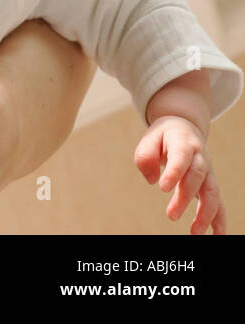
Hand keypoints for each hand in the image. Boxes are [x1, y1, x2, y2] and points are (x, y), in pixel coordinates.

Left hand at [134, 115, 224, 233]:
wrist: (183, 130)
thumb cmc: (163, 138)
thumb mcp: (149, 140)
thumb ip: (145, 157)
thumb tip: (152, 180)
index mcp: (183, 143)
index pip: (180, 157)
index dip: (174, 172)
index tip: (162, 188)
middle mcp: (200, 158)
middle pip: (196, 177)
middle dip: (185, 198)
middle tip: (170, 216)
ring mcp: (208, 172)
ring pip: (212, 193)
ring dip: (205, 214)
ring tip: (195, 232)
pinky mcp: (211, 184)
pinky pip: (219, 203)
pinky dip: (219, 220)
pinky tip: (216, 235)